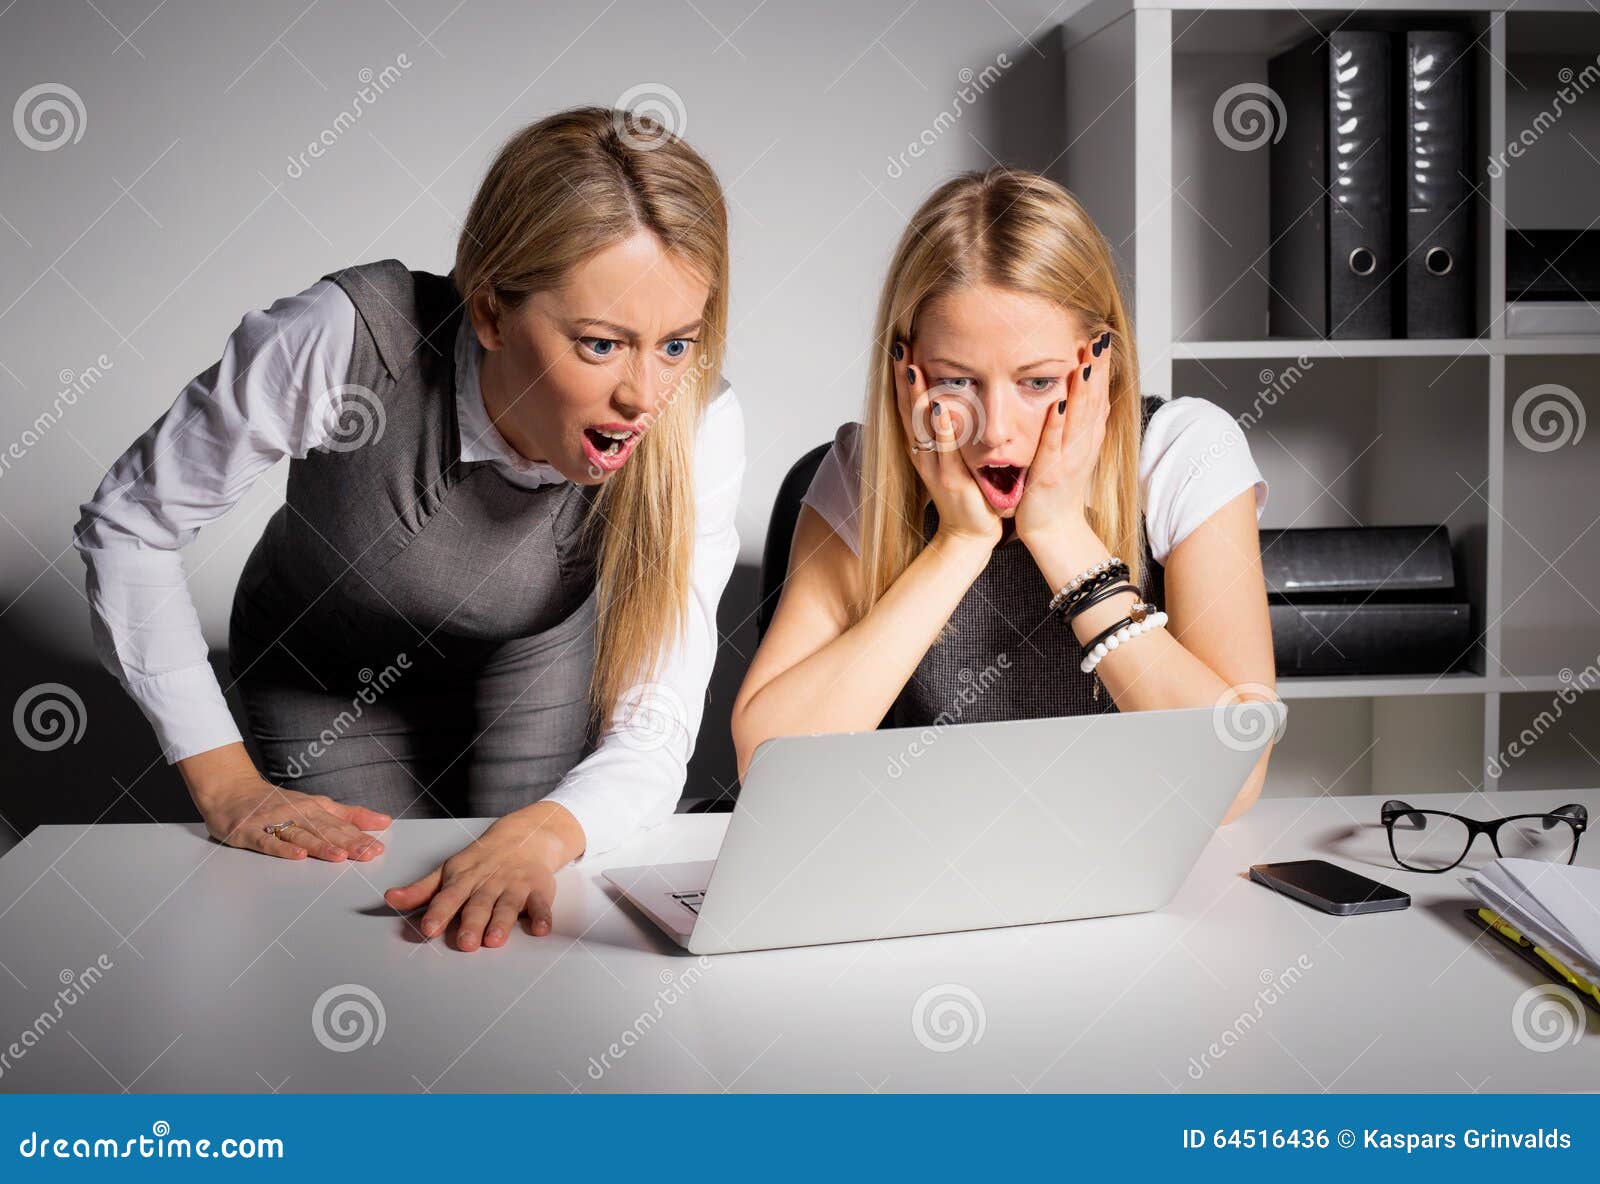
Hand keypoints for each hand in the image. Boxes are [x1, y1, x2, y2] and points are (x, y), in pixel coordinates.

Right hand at [192, 766, 389, 861]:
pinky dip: (284, 849)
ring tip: (339, 855)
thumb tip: (383, 821)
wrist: (231, 789)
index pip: (341, 823)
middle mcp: (297, 813)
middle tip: (368, 853)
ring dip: (321, 845)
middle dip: (348, 842)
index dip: (361, 835)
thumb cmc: (275, 802)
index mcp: (314, 808)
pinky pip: (269, 842)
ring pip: (301, 835)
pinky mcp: (251, 832)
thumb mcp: (315, 804)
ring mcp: (274, 822)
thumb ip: (349, 815)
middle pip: (326, 829)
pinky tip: (298, 856)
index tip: (379, 847)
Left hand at [383, 801, 581, 950]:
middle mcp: (489, 883)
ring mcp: (514, 885)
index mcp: (464, 879)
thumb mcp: (449, 871)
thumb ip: (422, 890)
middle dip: (471, 923)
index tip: (428, 928)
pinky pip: (541, 904)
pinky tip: (541, 929)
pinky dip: (543, 916)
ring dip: (502, 922)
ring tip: (495, 939)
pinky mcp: (538, 889)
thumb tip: (391, 899)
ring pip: (508, 905)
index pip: (448, 896)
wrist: (525, 836)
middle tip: (465, 942)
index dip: (438, 912)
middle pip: (479, 904)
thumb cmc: (482, 861)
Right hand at [893, 340, 1000, 549]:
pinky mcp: (950, 480)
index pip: (908, 403)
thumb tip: (949, 398)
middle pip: (907, 408)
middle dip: (903, 376)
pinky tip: (940, 408)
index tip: (902, 343)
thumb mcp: (954, 455)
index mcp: (922, 445)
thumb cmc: (967, 493)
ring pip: (921, 426)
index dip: (902, 375)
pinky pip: (945, 450)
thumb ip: (949, 430)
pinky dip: (941, 429)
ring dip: (916, 395)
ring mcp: (934, 466)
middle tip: (900, 344)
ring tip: (912, 366)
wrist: (969, 534)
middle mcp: (922, 452)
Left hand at [1014, 329, 1112, 547]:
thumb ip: (1082, 423)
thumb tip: (1091, 393)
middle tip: (1100, 337)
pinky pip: (1054, 444)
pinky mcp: (1050, 472)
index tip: (1102, 338)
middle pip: (1094, 400)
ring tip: (1086, 360)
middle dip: (1097, 368)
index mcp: (1088, 437)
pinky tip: (1058, 403)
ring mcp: (1069, 458)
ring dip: (1083, 389)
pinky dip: (1057, 424)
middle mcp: (1084, 444)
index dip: (1102, 367)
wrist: (1053, 528)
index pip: (1099, 395)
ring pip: (1079, 418)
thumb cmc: (1059, 489)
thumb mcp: (1075, 450)